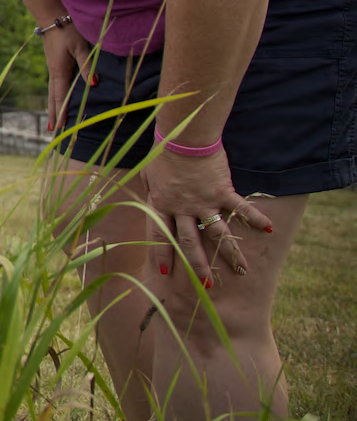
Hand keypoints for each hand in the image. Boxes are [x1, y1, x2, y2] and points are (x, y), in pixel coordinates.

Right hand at [42, 20, 94, 131]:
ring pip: (52, 91)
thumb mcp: (80, 48)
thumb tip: (94, 85)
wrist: (52, 16)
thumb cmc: (68, 31)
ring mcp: (52, 68)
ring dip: (52, 106)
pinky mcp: (54, 63)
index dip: (62, 112)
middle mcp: (54, 72)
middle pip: (53, 97)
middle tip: (52, 131)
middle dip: (54, 114)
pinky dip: (54, 96)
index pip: (61, 96)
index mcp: (60, 71)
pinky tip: (57, 98)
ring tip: (52, 120)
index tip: (61, 127)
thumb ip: (87, 66)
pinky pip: (54, 84)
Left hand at [144, 146, 272, 283]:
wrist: (183, 137)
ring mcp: (204, 202)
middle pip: (190, 243)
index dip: (163, 254)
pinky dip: (256, 219)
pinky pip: (241, 209)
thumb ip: (152, 189)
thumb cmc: (163, 152)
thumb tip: (150, 193)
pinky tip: (270, 230)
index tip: (165, 272)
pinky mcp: (222, 192)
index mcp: (162, 204)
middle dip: (199, 265)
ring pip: (218, 235)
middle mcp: (183, 209)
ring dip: (231, 254)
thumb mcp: (150, 174)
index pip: (161, 236)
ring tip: (243, 271)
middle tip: (208, 284)